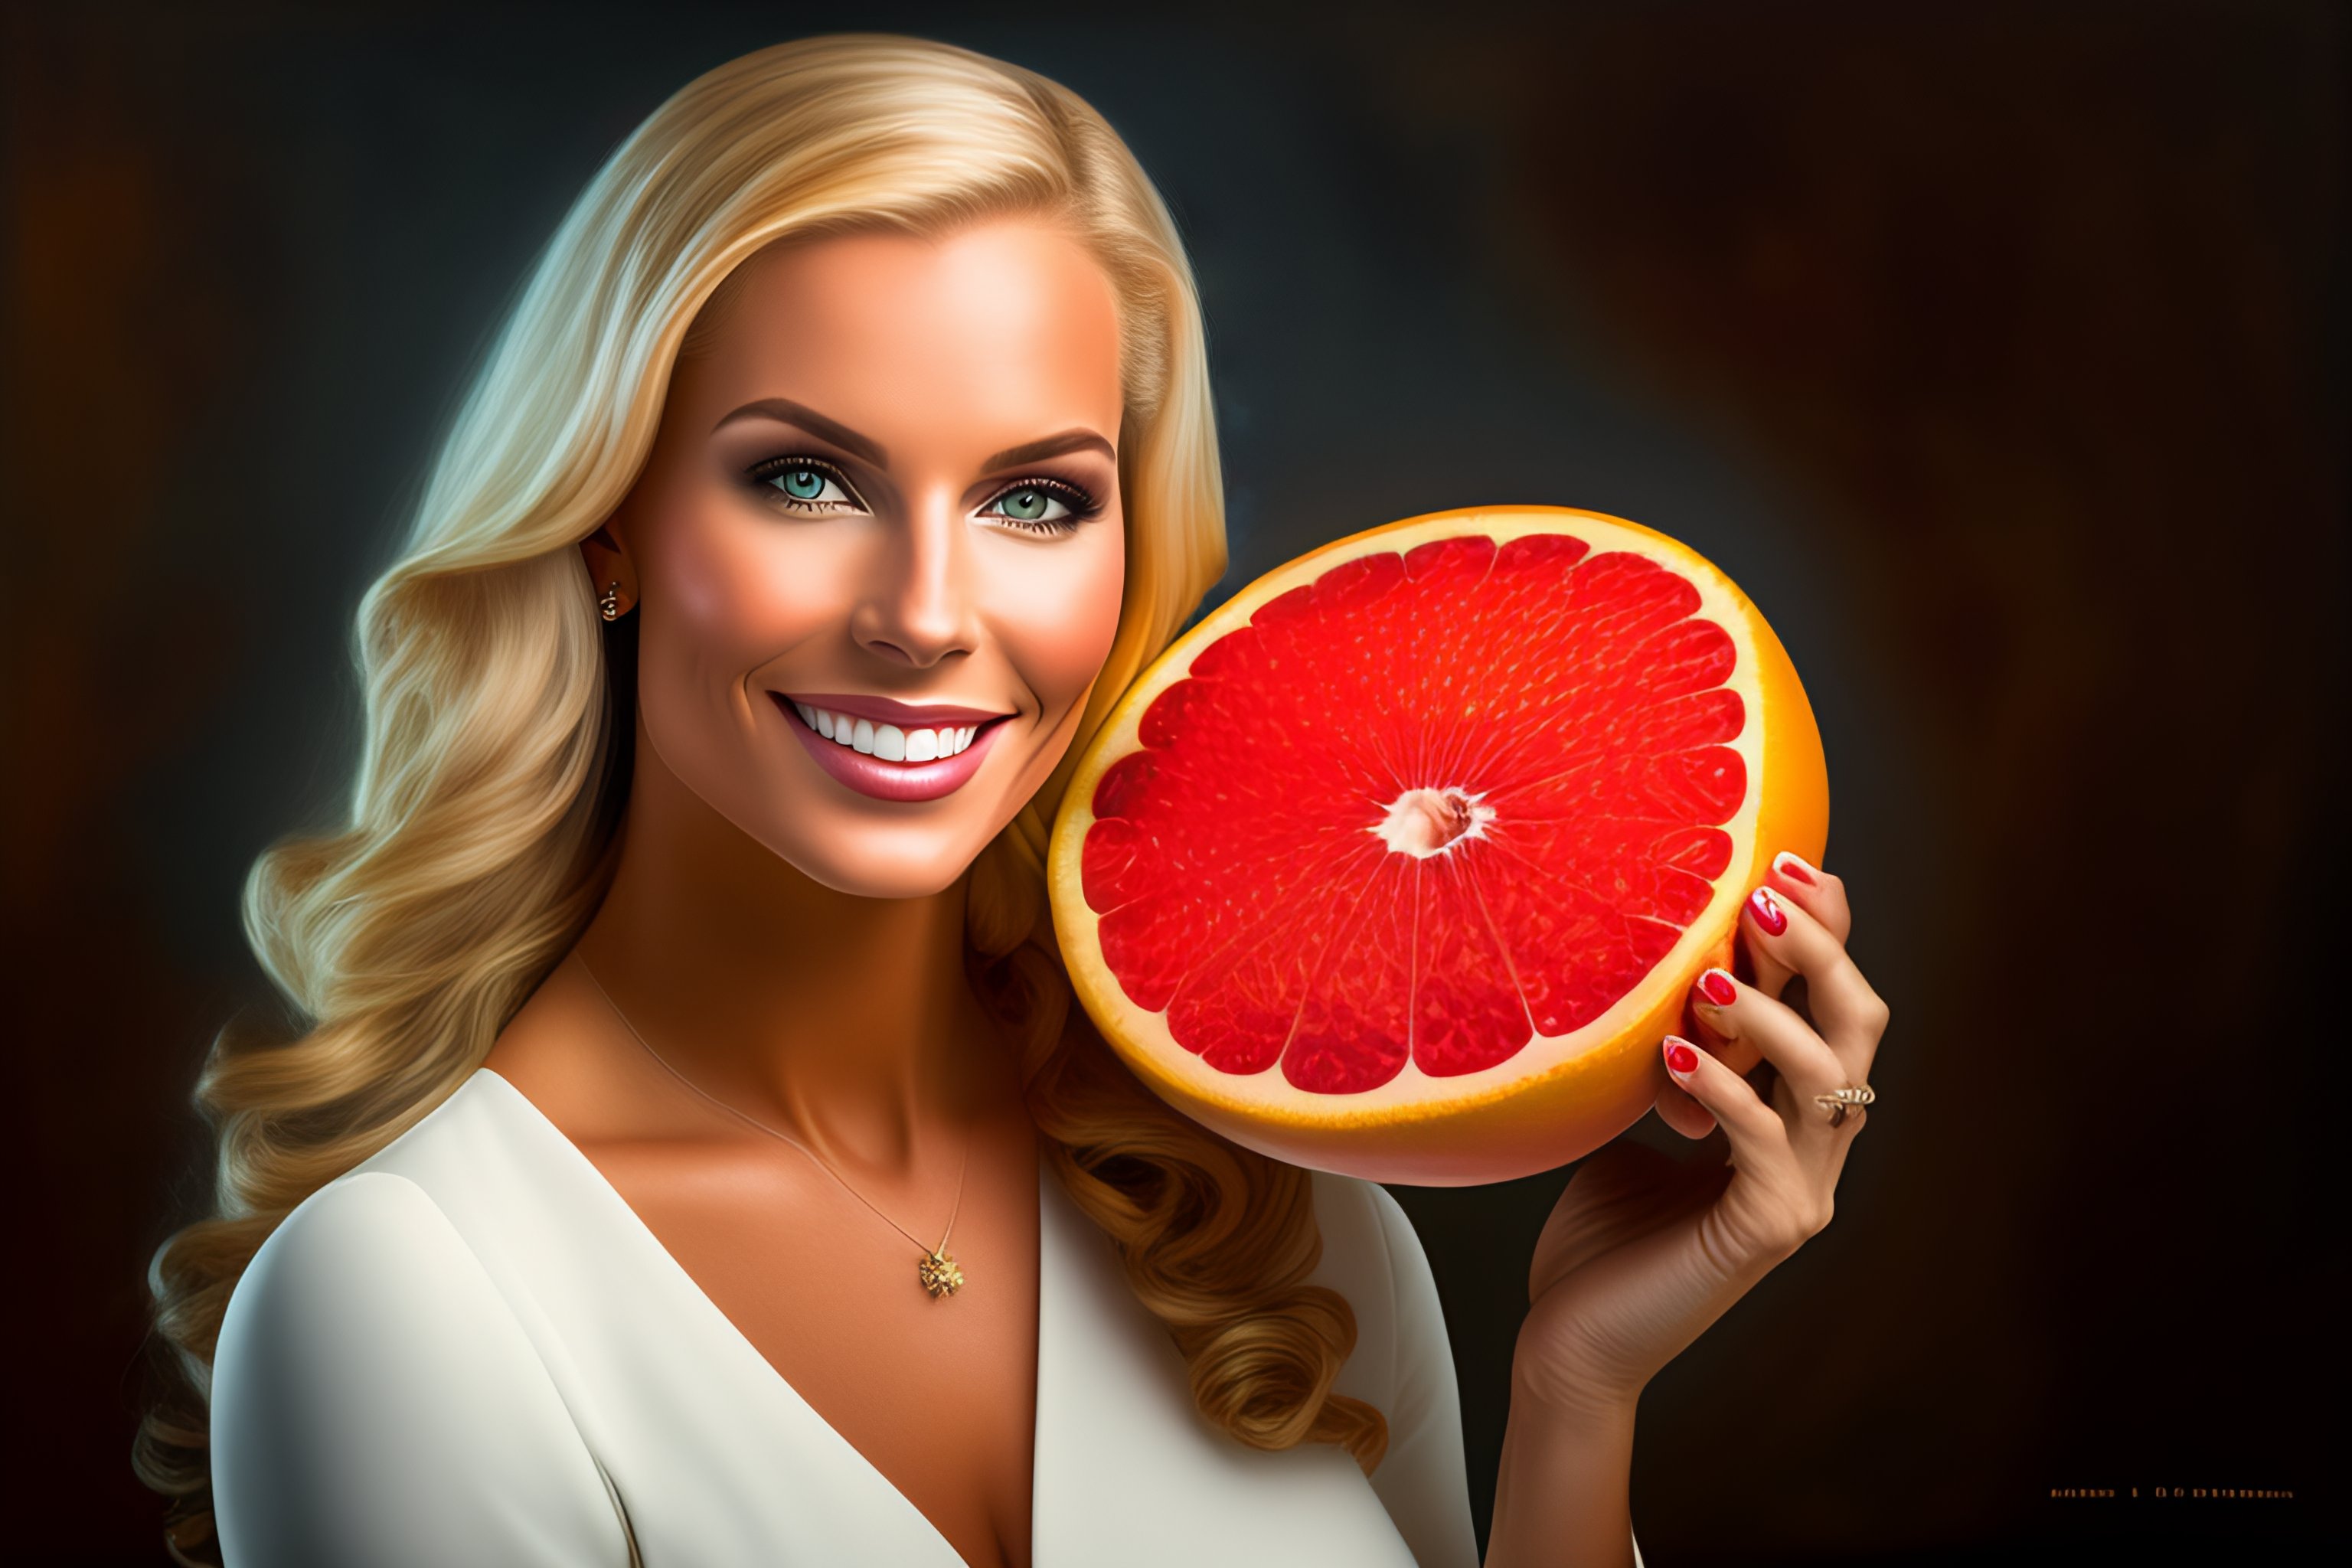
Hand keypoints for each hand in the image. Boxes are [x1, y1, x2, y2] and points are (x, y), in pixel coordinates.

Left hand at [1509, 851, 1889, 1417]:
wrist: (1575, 1339)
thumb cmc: (1598, 1230)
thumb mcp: (1628, 1114)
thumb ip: (1659, 1045)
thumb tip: (1645, 955)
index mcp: (1788, 1110)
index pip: (1827, 1001)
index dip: (1823, 928)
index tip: (1784, 859)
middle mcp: (1813, 1145)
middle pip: (1858, 1024)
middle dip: (1822, 948)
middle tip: (1767, 890)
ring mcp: (1802, 1190)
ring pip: (1829, 1077)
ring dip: (1771, 1013)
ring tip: (1705, 976)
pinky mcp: (1769, 1231)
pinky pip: (1766, 1144)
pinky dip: (1725, 1091)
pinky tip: (1675, 1057)